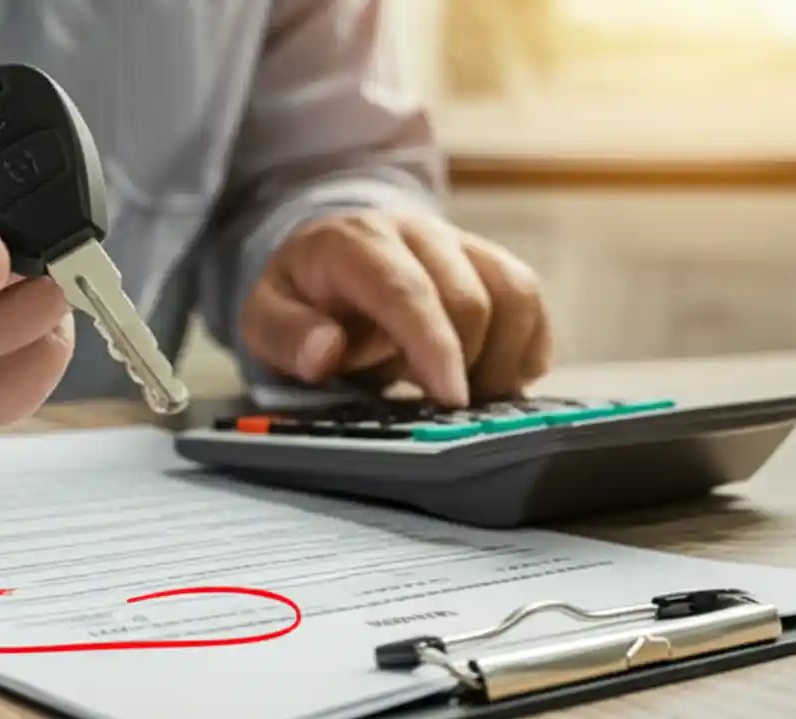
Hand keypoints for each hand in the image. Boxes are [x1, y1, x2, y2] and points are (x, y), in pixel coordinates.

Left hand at [240, 210, 552, 405]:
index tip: (451, 398)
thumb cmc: (302, 296)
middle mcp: (417, 233)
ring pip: (516, 293)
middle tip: (445, 410)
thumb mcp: (264, 318)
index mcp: (357, 244)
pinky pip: (531, 300)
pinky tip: (498, 377)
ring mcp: (460, 243)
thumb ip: (285, 335)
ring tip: (472, 395)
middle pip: (470, 297)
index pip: (407, 291)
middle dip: (468, 364)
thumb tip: (325, 353)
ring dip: (505, 358)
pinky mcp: (490, 262)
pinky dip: (528, 346)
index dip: (435, 345)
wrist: (330, 257)